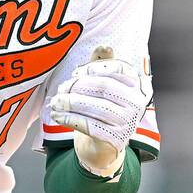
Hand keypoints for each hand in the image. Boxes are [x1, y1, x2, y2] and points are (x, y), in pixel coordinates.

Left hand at [50, 45, 151, 178]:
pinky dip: (70, 119)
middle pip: (105, 87)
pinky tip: (57, 116)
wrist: (102, 145)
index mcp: (137, 85)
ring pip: (96, 107)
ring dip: (71, 103)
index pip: (120, 68)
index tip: (76, 72)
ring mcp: (129, 123)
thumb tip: (104, 47)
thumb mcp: (101, 85)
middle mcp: (137, 103)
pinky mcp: (117, 140)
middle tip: (60, 88)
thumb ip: (101, 64)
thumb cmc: (99, 107)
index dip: (96, 67)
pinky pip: (90, 126)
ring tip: (55, 102)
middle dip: (78, 86)